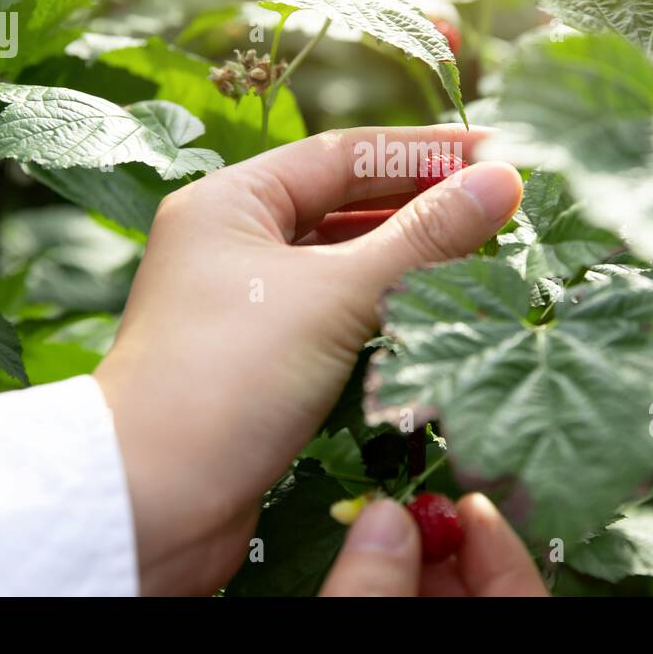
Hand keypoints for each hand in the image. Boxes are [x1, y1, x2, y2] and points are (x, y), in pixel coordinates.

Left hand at [93, 127, 523, 594]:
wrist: (151, 502)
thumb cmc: (228, 378)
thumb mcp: (334, 296)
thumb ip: (422, 238)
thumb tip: (501, 181)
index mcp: (231, 202)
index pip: (343, 154)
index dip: (423, 151)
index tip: (495, 151)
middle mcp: (232, 242)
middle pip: (344, 203)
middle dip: (421, 202)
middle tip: (499, 202)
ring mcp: (243, 302)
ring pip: (341, 261)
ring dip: (407, 257)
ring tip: (483, 249)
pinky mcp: (259, 358)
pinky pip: (334, 313)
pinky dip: (383, 306)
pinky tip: (434, 308)